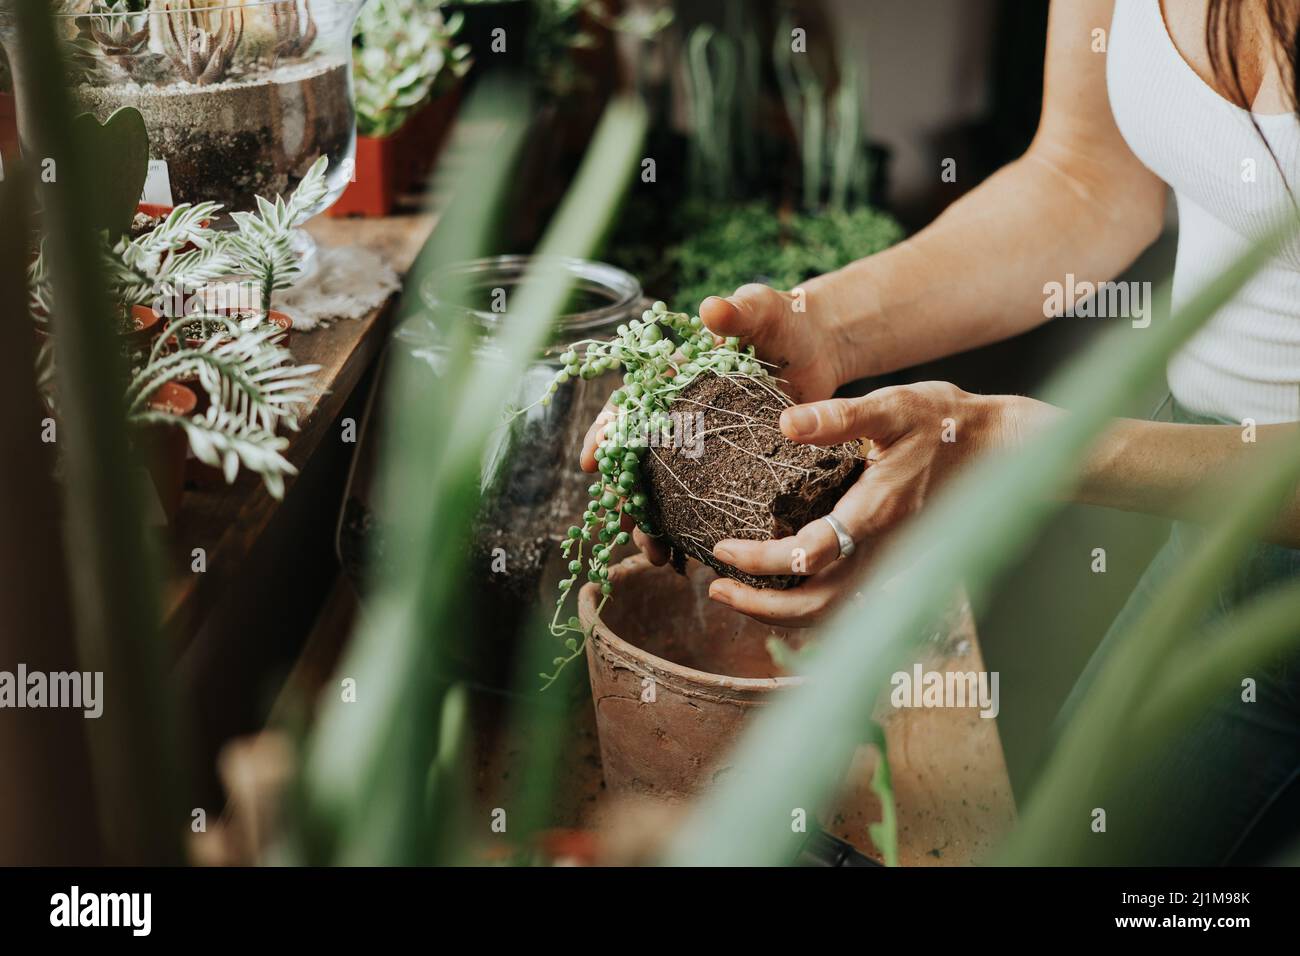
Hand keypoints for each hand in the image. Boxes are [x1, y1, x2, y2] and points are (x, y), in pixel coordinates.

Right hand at [580, 284, 851, 563]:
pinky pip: (698, 501)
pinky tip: (686, 558)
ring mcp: (701, 445)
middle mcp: (677, 414)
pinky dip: (688, 529)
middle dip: (626, 495)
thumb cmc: (786, 324)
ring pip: (663, 487)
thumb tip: (710, 307)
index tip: (592, 460)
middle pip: (638, 458)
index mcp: (672, 377)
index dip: (606, 432)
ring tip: (656, 556)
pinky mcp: (728, 466)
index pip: (628, 405)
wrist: (820, 350)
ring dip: (653, 523)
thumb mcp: (763, 311)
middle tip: (626, 525)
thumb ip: (739, 310)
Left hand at [708, 382, 1037, 625]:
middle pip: (817, 606)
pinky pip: (848, 604)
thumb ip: (840, 418)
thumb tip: (787, 422)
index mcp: (877, 513)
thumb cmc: (944, 422)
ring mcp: (894, 565)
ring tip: (739, 596)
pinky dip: (810, 608)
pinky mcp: (896, 567)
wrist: (1001, 449)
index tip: (721, 549)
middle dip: (762, 607)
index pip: (807, 556)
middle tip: (717, 590)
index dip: (759, 561)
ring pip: (834, 614)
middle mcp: (885, 551)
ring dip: (782, 614)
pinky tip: (782, 589)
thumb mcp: (893, 405)